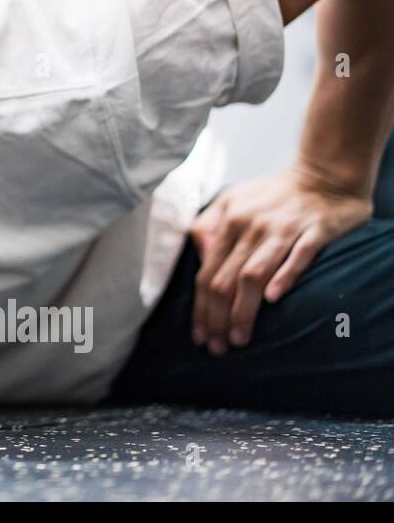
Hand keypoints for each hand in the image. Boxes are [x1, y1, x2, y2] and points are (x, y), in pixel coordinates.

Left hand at [188, 162, 372, 353]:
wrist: (325, 175)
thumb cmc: (274, 194)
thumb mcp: (233, 200)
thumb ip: (210, 226)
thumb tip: (198, 258)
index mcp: (229, 220)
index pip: (206, 273)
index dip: (200, 308)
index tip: (200, 336)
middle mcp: (251, 226)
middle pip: (225, 279)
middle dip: (217, 318)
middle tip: (218, 347)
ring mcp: (283, 228)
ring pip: (253, 274)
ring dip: (243, 310)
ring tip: (239, 339)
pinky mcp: (315, 230)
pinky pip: (298, 256)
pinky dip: (284, 276)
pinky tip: (273, 299)